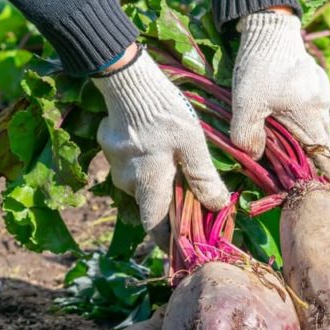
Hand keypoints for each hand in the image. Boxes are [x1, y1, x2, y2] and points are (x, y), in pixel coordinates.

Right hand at [92, 46, 229, 245]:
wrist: (126, 80)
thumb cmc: (163, 113)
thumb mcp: (192, 145)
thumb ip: (203, 177)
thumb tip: (217, 206)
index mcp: (147, 185)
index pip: (155, 228)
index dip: (170, 242)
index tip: (185, 248)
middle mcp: (126, 182)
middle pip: (153, 205)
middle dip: (174, 207)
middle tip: (198, 199)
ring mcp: (115, 166)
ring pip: (144, 185)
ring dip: (162, 183)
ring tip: (184, 169)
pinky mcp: (111, 150)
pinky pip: (134, 167)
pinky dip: (150, 166)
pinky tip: (163, 150)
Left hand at [230, 12, 329, 183]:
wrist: (269, 25)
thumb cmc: (260, 65)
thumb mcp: (247, 104)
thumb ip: (248, 137)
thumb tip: (254, 158)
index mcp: (312, 118)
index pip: (327, 161)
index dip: (326, 181)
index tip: (324, 198)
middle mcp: (323, 109)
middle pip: (319, 147)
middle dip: (306, 163)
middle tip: (288, 175)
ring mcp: (321, 96)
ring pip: (313, 129)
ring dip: (299, 141)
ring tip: (279, 149)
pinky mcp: (315, 85)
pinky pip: (309, 112)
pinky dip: (297, 122)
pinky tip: (279, 120)